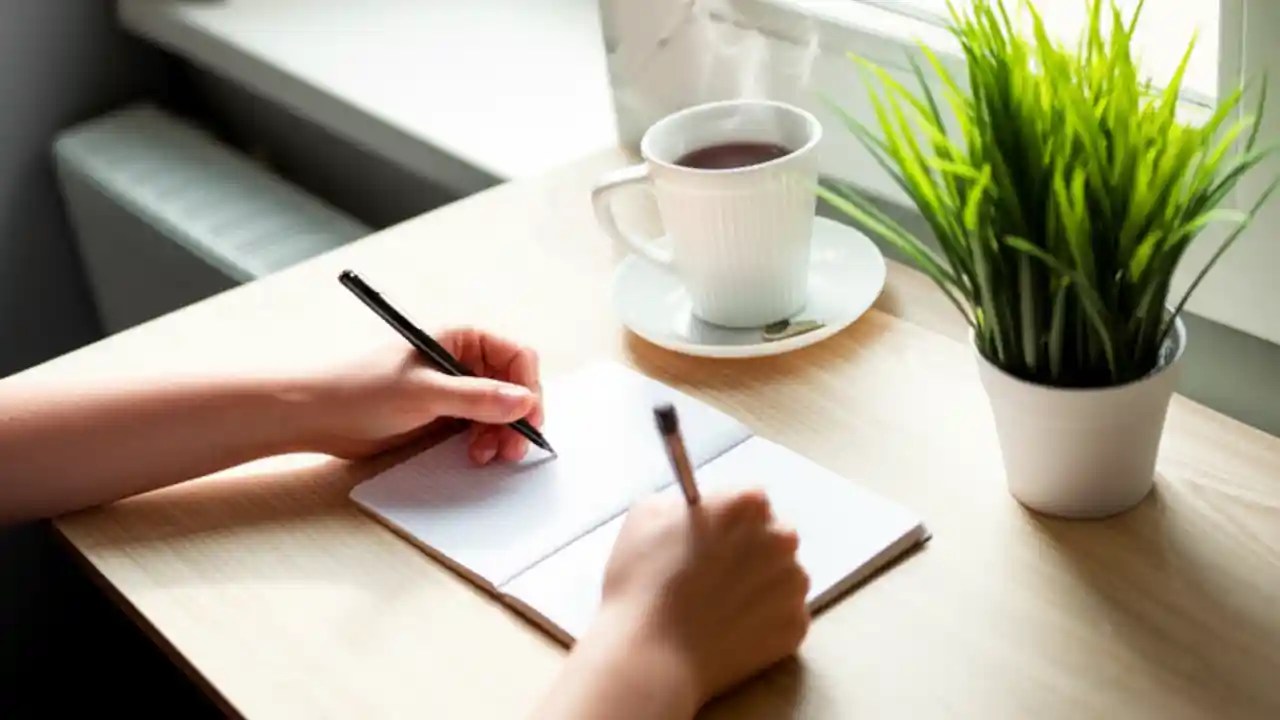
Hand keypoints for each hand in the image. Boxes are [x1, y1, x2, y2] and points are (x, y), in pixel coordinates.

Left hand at [302, 327, 543, 462]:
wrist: (315, 415)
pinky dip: (484, 442)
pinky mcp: (442, 416)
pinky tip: (474, 455)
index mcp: (460, 338)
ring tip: (488, 455)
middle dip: (516, 417)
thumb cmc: (360, 388)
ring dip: (501, 434)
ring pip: (499, 411)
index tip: (529, 418)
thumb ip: (476, 398)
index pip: (516, 356)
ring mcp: (453, 389)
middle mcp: (461, 360)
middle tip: (512, 448)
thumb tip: (523, 402)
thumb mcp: (423, 393)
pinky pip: (479, 428)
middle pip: (512, 386)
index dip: (528, 387)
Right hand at [543, 489, 809, 717]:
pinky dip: (763, 622)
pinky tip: (730, 628)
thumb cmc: (643, 584)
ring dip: (760, 585)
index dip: (728, 520)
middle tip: (715, 573)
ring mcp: (793, 584)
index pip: (751, 501)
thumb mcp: (645, 516)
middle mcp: (781, 538)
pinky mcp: (797, 625)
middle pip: (774, 536)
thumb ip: (681, 502)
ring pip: (782, 576)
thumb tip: (694, 509)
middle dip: (751, 550)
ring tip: (719, 605)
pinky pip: (784, 615)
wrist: (652, 655)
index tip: (712, 538)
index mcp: (747, 503)